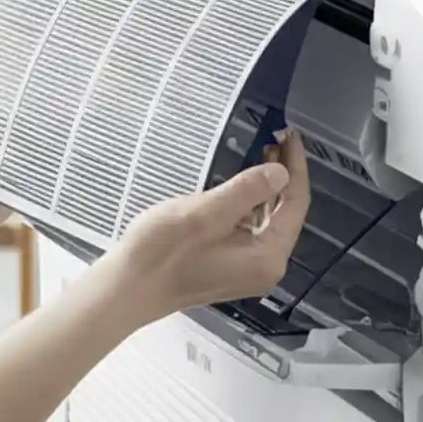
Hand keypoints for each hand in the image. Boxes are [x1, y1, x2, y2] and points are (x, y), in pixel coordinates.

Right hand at [101, 129, 311, 326]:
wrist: (128, 289)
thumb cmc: (163, 251)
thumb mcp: (205, 213)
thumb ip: (246, 191)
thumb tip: (282, 172)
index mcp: (267, 257)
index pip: (295, 205)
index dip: (295, 167)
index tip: (290, 133)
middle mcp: (264, 267)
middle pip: (284, 213)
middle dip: (282, 176)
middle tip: (274, 136)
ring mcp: (244, 269)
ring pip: (264, 221)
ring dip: (263, 189)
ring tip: (260, 153)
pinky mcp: (226, 267)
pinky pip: (246, 230)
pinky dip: (246, 205)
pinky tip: (237, 186)